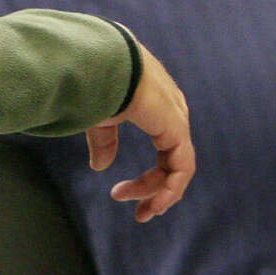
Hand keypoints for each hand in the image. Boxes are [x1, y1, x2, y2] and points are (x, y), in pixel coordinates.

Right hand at [83, 35, 192, 222]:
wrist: (97, 62)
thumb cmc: (94, 80)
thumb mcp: (98, 117)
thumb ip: (104, 141)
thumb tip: (101, 167)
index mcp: (156, 104)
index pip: (164, 147)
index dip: (149, 178)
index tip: (119, 193)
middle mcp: (171, 110)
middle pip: (172, 160)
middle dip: (153, 188)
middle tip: (135, 210)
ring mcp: (175, 118)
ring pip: (178, 167)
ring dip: (161, 193)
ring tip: (142, 213)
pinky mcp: (174, 127)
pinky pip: (181, 167)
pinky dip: (170, 189)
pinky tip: (154, 205)